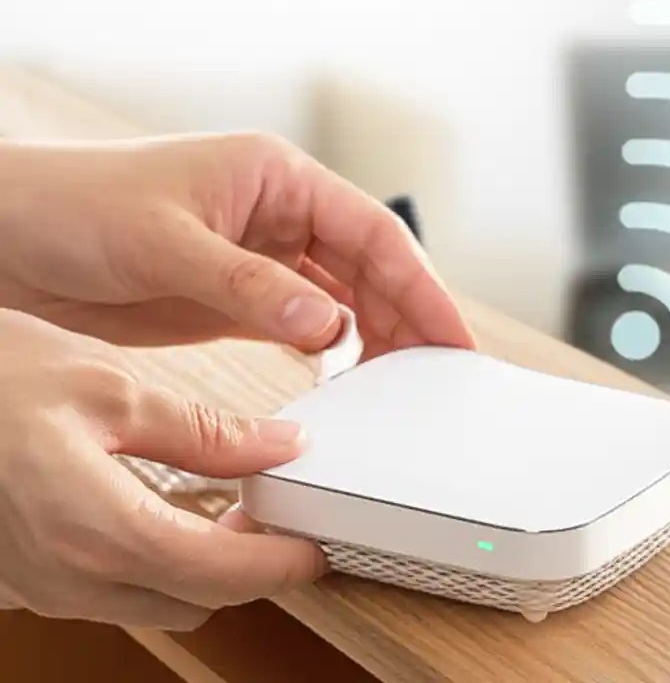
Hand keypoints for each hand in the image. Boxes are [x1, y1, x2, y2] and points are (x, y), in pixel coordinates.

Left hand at [0, 132, 473, 358]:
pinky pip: (303, 326)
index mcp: (275, 178)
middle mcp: (277, 215)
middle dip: (407, 318)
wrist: (2, 239)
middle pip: (367, 269)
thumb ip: (248, 286)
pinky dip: (331, 353)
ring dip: (374, 339)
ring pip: (342, 300)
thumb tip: (327, 323)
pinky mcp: (236, 299)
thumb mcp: (164, 245)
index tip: (451, 335)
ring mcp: (258, 259)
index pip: (371, 232)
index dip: (421, 284)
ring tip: (403, 387)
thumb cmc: (70, 208)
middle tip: (438, 375)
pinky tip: (348, 382)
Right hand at [0, 310, 324, 628]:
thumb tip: (280, 447)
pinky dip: (148, 566)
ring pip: (151, 604)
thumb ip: (206, 432)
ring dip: (199, 571)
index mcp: (99, 531)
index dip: (283, 566)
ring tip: (225, 511)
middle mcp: (67, 579)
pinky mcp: (20, 582)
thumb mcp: (112, 389)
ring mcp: (38, 589)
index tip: (316, 548)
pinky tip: (157, 512)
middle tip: (275, 516)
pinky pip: (105, 593)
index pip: (223, 577)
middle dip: (247, 569)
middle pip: (195, 602)